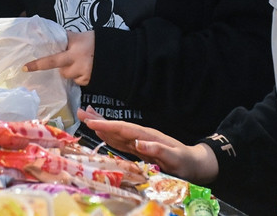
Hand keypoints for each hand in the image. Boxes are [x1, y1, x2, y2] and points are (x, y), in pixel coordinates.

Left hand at [25, 31, 94, 85]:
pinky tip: (87, 68)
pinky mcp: (88, 81)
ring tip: (81, 62)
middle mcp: (78, 64)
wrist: (115, 52)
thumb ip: (65, 39)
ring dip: (71, 71)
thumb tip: (48, 36)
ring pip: (68, 76)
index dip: (38, 64)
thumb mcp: (79, 36)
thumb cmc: (94, 41)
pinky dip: (79, 75)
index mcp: (73, 50)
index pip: (52, 59)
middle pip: (61, 71)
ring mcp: (83, 74)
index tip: (25, 67)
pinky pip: (77, 81)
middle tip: (70, 59)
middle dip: (62, 66)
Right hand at [78, 107, 219, 183]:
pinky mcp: (139, 148)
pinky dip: (109, 135)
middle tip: (81, 112)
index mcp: (148, 136)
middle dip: (99, 120)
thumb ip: (157, 150)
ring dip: (101, 124)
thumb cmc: (186, 162)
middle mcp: (142, 136)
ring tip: (86, 116)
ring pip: (117, 132)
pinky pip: (121, 141)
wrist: (195, 164)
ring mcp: (140, 141)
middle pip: (117, 126)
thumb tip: (139, 142)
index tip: (91, 122)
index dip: (107, 125)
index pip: (124, 129)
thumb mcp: (175, 158)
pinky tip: (101, 132)